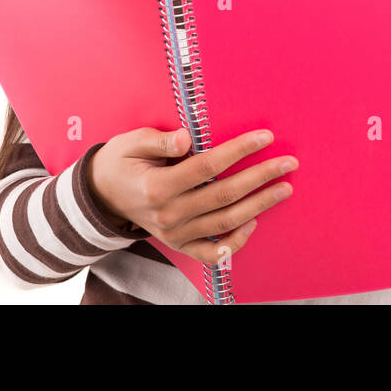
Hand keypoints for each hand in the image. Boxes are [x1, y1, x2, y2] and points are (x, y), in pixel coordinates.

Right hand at [87, 126, 297, 265]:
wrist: (101, 195)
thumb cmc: (120, 161)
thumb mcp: (131, 142)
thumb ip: (159, 141)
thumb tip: (186, 137)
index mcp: (157, 186)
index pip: (208, 166)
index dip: (239, 150)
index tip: (265, 136)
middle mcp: (169, 214)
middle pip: (225, 195)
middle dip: (261, 177)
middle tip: (288, 163)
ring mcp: (175, 234)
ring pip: (226, 222)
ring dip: (259, 205)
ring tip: (284, 188)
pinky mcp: (179, 245)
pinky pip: (213, 253)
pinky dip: (236, 243)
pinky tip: (254, 222)